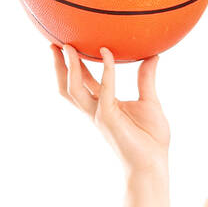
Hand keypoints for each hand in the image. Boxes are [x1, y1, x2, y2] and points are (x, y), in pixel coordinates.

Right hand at [52, 43, 169, 172]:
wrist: (153, 163)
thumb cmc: (152, 138)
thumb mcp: (150, 101)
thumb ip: (146, 78)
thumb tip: (153, 55)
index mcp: (104, 106)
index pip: (83, 82)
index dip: (74, 65)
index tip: (70, 45)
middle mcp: (97, 110)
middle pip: (69, 86)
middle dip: (60, 66)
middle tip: (54, 43)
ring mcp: (99, 115)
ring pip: (74, 89)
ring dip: (70, 67)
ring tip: (68, 47)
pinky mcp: (108, 118)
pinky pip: (105, 89)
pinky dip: (106, 70)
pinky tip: (107, 53)